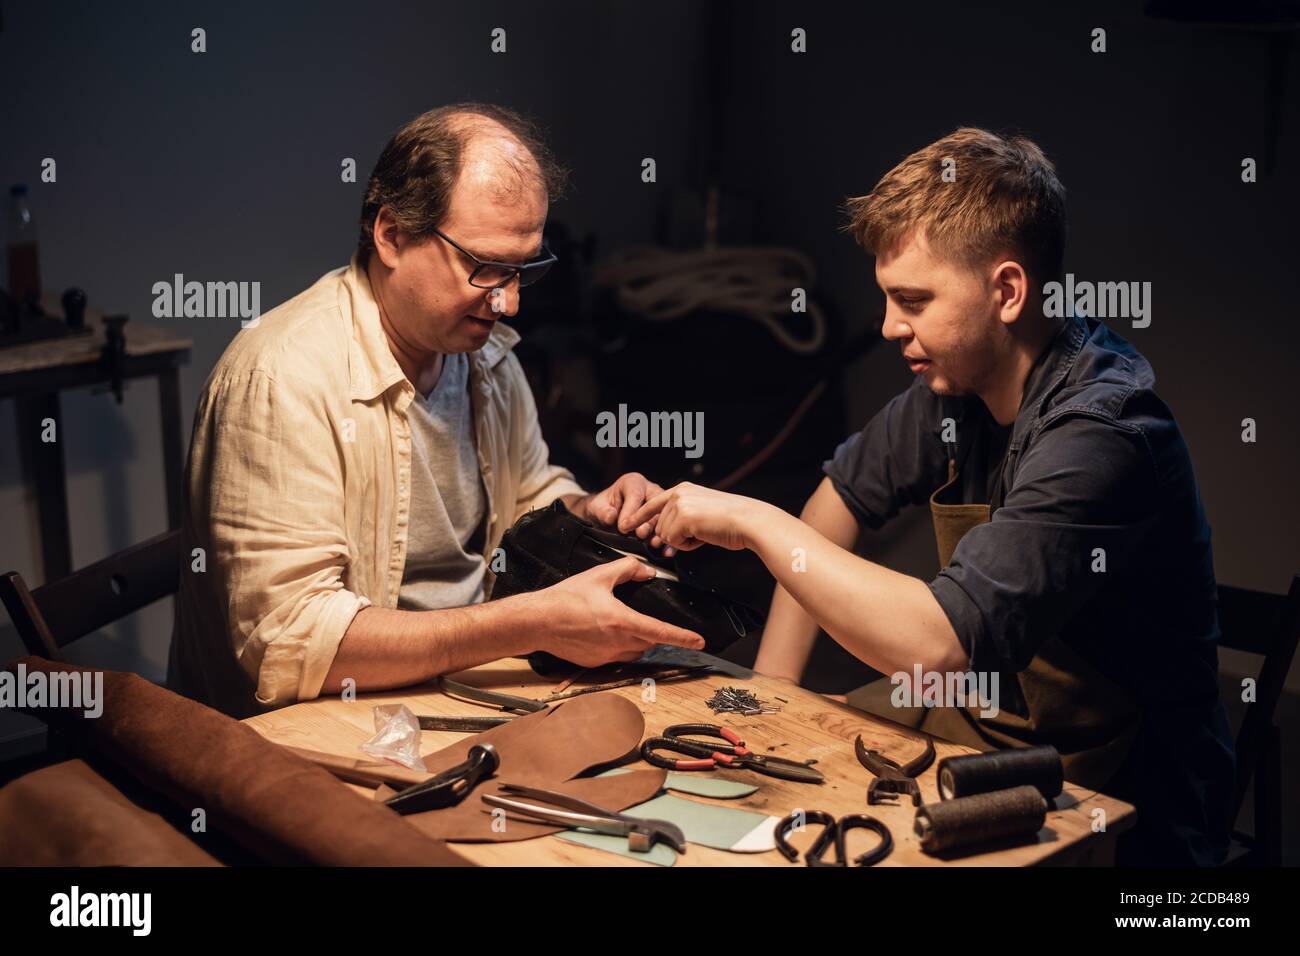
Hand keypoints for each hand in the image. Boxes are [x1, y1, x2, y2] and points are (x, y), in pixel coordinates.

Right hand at [529, 556, 704, 666]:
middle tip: (648, 619)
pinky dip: (619, 646)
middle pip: (650, 642)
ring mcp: (606, 656)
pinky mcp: (596, 663)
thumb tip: (646, 571)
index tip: (700, 642)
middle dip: (655, 633)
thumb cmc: (564, 599)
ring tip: (622, 623)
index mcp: (622, 621)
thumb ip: (627, 569)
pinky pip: (618, 656)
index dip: (684, 637)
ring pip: (635, 651)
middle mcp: (617, 643)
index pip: (661, 632)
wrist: (537, 621)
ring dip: (638, 640)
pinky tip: (604, 632)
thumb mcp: (598, 576)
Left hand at [575, 472, 664, 536]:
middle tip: (640, 534)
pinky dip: (669, 541)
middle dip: (648, 522)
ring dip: (660, 532)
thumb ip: (603, 511)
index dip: (630, 511)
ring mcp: (660, 504)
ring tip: (654, 543)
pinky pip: (670, 528)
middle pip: (654, 505)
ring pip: (665, 516)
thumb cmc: (604, 508)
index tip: (622, 527)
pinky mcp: (665, 518)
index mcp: (633, 482)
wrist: (609, 516)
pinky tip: (666, 551)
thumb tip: (610, 517)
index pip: (635, 494)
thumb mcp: (598, 507)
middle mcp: (650, 490)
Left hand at [625, 482, 757, 551]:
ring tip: (704, 533)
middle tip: (699, 533)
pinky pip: (673, 541)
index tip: (625, 525)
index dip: (639, 516)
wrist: (748, 521)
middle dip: (676, 536)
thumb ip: (683, 514)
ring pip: (665, 535)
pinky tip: (703, 536)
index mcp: (683, 489)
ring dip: (682, 541)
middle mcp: (679, 493)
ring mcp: (679, 504)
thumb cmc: (731, 521)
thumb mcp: (702, 510)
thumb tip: (666, 532)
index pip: (653, 503)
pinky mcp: (683, 518)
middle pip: (659, 525)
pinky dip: (687, 546)